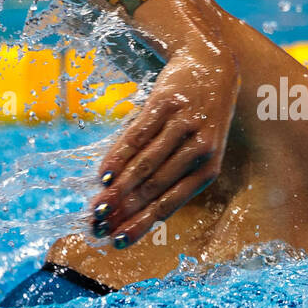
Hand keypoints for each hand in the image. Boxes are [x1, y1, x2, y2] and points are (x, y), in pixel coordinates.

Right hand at [88, 52, 238, 248]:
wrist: (211, 65)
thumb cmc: (198, 118)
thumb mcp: (194, 148)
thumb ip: (167, 175)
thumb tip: (128, 208)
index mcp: (208, 168)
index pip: (170, 204)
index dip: (142, 224)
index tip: (117, 242)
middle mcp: (199, 149)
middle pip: (154, 187)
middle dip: (123, 212)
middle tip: (96, 227)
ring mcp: (184, 125)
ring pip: (145, 164)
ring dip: (119, 190)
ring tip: (97, 207)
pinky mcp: (166, 103)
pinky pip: (139, 135)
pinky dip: (119, 157)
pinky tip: (103, 175)